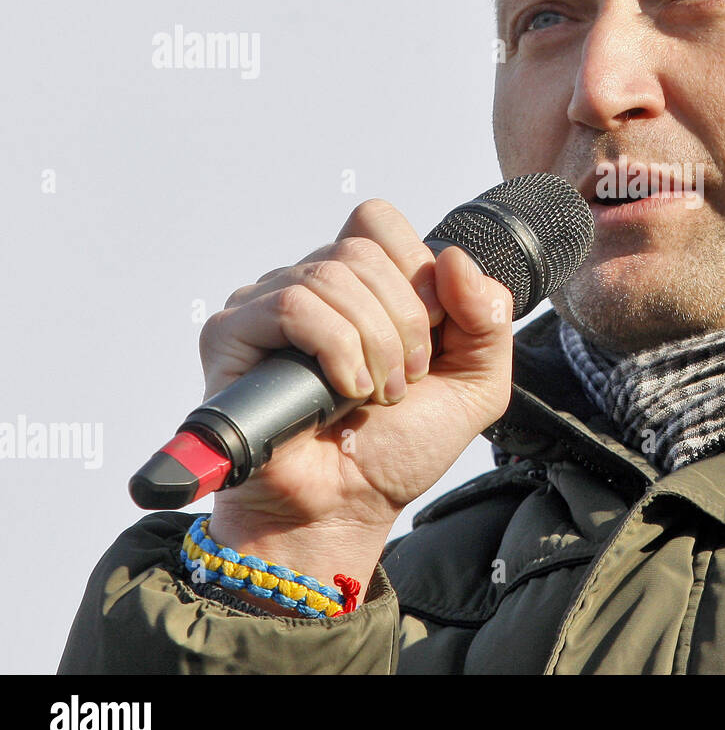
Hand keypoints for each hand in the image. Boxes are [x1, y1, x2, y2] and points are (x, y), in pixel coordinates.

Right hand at [197, 199, 514, 591]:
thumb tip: (453, 258)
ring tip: (376, 395)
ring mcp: (265, 304)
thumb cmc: (399, 446)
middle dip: (403, 321)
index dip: (414, 268)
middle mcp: (310, 284)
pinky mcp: (232, 334)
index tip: (428, 333)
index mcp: (361, 283)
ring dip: (373, 343)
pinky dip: (337, 349)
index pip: (377, 222)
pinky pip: (292, 305)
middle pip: (362, 251)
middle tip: (405, 381)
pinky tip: (345, 392)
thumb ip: (488, 315)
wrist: (348, 507)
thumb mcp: (477, 381)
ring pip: (330, 275)